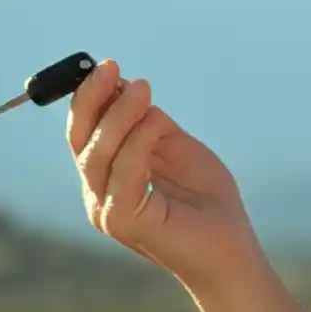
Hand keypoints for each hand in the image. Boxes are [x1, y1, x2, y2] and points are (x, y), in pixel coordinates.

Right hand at [66, 59, 260, 289]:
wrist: (231, 246)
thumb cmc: (206, 199)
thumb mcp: (176, 147)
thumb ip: (149, 122)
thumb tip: (125, 85)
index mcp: (107, 175)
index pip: (84, 131)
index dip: (91, 97)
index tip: (106, 65)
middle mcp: (98, 193)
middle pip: (79, 140)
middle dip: (92, 99)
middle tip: (110, 66)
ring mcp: (106, 210)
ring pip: (96, 155)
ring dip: (118, 115)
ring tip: (143, 88)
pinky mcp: (124, 223)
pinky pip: (122, 175)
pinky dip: (137, 143)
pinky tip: (157, 121)